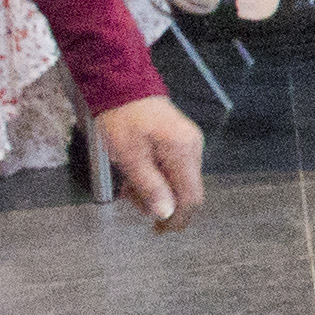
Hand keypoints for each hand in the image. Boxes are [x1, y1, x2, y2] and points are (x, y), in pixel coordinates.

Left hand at [87, 96, 204, 229]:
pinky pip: (174, 168)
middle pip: (186, 190)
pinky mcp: (180, 140)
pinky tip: (137, 174)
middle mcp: (193, 148)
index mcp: (183, 152)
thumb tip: (165, 213)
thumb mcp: (129, 156)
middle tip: (131, 200)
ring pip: (179, 181)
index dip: (177, 218)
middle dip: (162, 203)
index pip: (191, 197)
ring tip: (128, 186)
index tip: (159, 231)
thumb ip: (149, 186)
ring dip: (156, 190)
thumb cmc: (122, 118)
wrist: (121, 84)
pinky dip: (157, 177)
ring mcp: (189, 143)